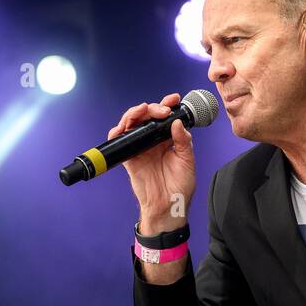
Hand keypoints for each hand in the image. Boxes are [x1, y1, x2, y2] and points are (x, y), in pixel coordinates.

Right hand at [108, 92, 195, 233]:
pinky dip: (117, 131)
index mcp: (168, 140)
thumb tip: (176, 122)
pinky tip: (124, 126)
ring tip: (143, 110)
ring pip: (131, 123)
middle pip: (147, 116)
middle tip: (162, 109)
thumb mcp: (187, 161)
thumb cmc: (180, 187)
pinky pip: (118, 140)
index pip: (165, 117)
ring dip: (135, 113)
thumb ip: (183, 141)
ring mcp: (139, 147)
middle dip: (153, 107)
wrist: (168, 207)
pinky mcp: (128, 157)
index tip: (174, 99)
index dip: (167, 105)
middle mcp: (152, 141)